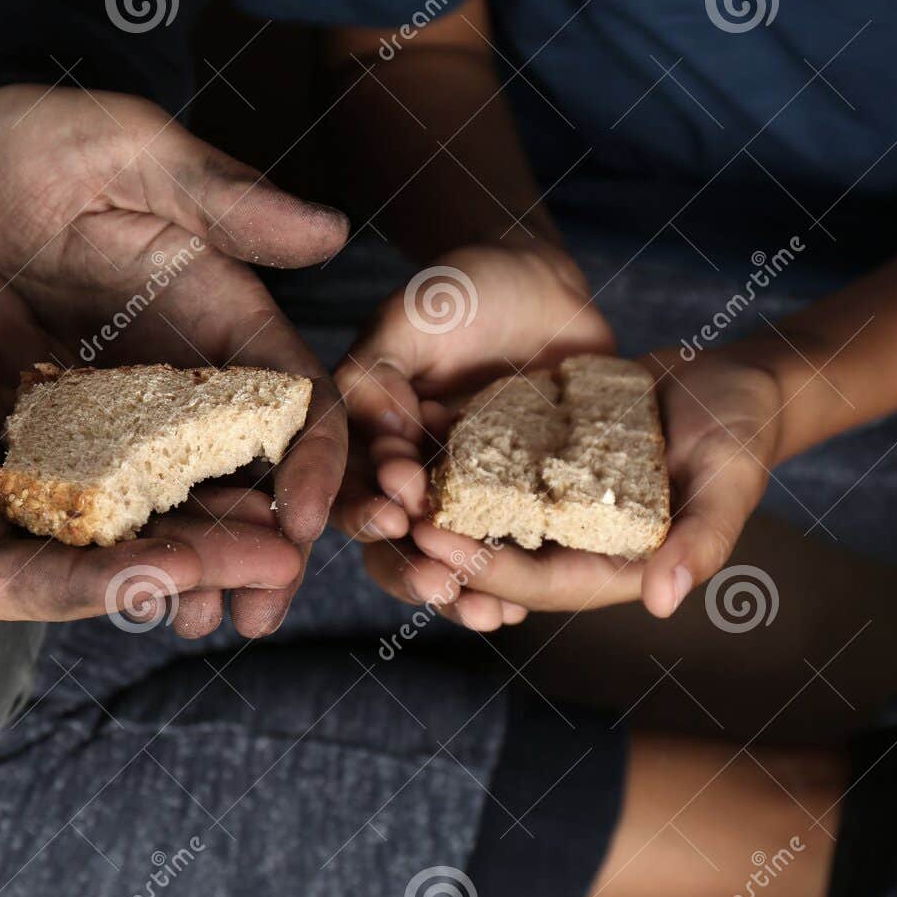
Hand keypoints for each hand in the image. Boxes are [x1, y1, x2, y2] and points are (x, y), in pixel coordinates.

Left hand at [0, 84, 349, 634]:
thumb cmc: (35, 142)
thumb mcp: (126, 149)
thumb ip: (221, 195)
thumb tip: (328, 231)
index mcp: (223, 312)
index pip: (291, 397)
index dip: (310, 461)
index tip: (302, 520)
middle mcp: (185, 375)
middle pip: (248, 470)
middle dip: (262, 544)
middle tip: (257, 610)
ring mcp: (124, 411)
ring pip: (182, 500)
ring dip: (199, 561)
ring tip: (201, 619)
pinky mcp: (60, 432)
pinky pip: (103, 501)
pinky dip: (120, 547)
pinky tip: (127, 590)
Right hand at [0, 139, 302, 621]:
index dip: (85, 590)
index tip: (171, 577)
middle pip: (84, 556)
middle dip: (178, 568)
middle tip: (272, 564)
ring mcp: (8, 432)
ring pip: (118, 503)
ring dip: (197, 519)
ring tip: (284, 525)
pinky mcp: (37, 384)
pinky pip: (122, 433)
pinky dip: (182, 448)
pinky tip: (252, 445)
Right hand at [330, 242, 613, 627]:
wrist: (542, 286)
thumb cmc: (463, 288)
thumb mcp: (409, 313)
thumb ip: (380, 367)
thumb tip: (380, 433)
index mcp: (369, 439)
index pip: (354, 485)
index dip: (368, 506)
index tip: (397, 509)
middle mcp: (407, 476)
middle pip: (392, 539)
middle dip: (409, 565)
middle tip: (435, 580)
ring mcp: (461, 495)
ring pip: (444, 559)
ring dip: (458, 592)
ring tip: (482, 610)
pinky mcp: (514, 502)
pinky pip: (505, 553)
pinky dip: (508, 584)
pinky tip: (517, 607)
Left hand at [409, 350, 781, 624]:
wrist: (728, 379)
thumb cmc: (740, 435)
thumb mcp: (730, 484)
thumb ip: (700, 541)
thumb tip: (662, 600)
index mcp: (610, 564)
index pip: (536, 582)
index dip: (485, 569)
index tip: (434, 546)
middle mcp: (570, 536)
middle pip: (492, 550)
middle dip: (439, 540)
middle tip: (387, 517)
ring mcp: (549, 494)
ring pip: (478, 504)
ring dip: (432, 493)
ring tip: (384, 470)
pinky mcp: (537, 452)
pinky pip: (486, 454)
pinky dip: (451, 443)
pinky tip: (410, 419)